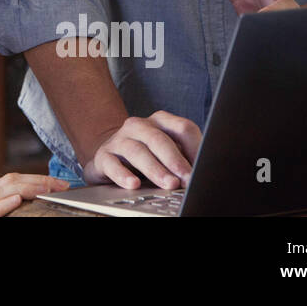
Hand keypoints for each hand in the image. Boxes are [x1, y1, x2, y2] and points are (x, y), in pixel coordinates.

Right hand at [0, 172, 69, 215]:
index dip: (35, 179)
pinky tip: (17, 200)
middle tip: (62, 185)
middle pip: (10, 179)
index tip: (56, 183)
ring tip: (48, 188)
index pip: (11, 179)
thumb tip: (16, 199)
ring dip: (28, 187)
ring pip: (2, 190)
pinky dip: (2, 204)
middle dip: (38, 180)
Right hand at [81, 111, 201, 190]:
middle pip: (158, 138)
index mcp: (160, 122)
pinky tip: (133, 184)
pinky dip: (123, 174)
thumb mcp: (168, 153)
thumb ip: (184, 157)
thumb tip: (203, 173)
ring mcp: (119, 139)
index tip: (201, 168)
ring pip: (136, 151)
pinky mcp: (103, 156)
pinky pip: (112, 164)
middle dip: (174, 160)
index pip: (182, 128)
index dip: (195, 148)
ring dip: (154, 169)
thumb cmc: (148, 156)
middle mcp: (138, 126)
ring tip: (167, 184)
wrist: (111, 158)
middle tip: (186, 179)